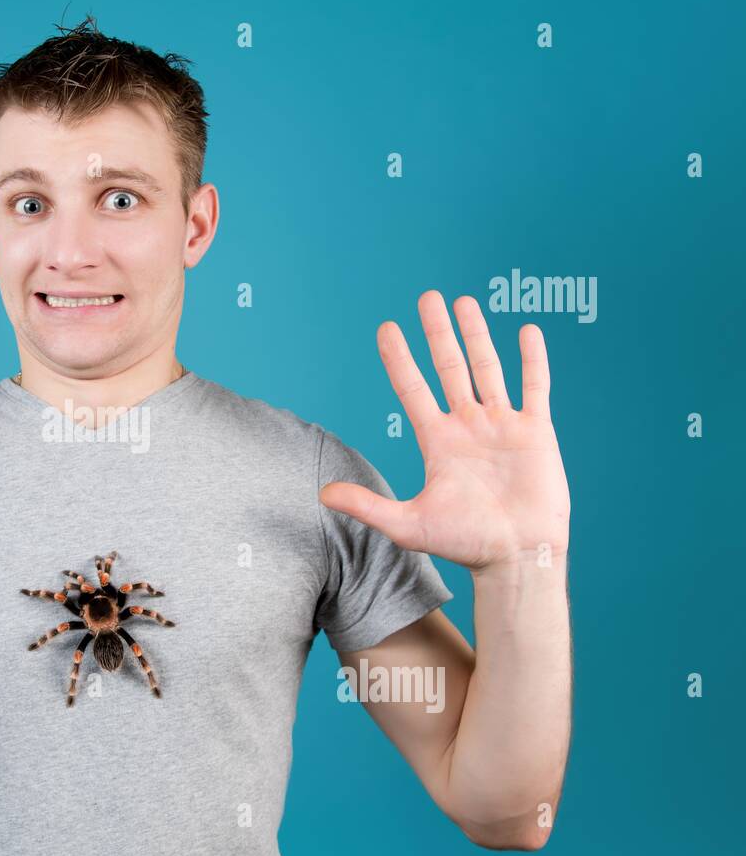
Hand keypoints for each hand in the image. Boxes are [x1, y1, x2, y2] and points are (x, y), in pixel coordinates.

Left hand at [318, 290, 569, 574]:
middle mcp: (467, 427)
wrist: (517, 558)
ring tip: (464, 302)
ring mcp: (501, 426)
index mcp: (437, 441)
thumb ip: (366, 505)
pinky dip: (533, 360)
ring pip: (487, 368)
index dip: (400, 359)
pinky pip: (534, 387)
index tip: (387, 329)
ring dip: (477, 334)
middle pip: (448, 368)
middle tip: (427, 297)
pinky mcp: (535, 433)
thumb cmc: (465, 545)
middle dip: (437, 332)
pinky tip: (526, 331)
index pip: (412, 389)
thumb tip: (320, 493)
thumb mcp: (407, 524)